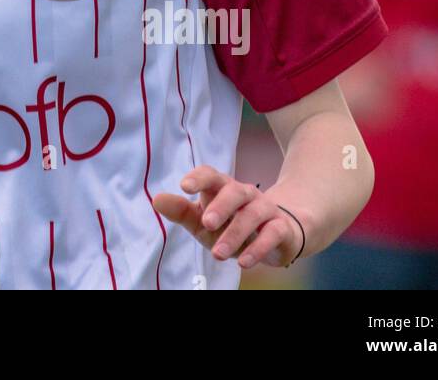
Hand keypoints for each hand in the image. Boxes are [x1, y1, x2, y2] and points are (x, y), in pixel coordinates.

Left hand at [152, 165, 302, 268]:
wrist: (277, 235)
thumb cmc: (230, 225)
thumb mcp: (203, 222)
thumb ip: (181, 212)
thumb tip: (156, 200)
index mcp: (222, 188)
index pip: (210, 175)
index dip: (198, 178)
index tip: (184, 186)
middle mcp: (244, 194)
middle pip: (234, 191)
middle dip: (220, 206)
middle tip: (206, 223)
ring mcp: (265, 208)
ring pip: (252, 215)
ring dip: (235, 234)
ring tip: (218, 254)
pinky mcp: (281, 227)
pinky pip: (272, 234)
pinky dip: (258, 248)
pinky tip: (244, 262)